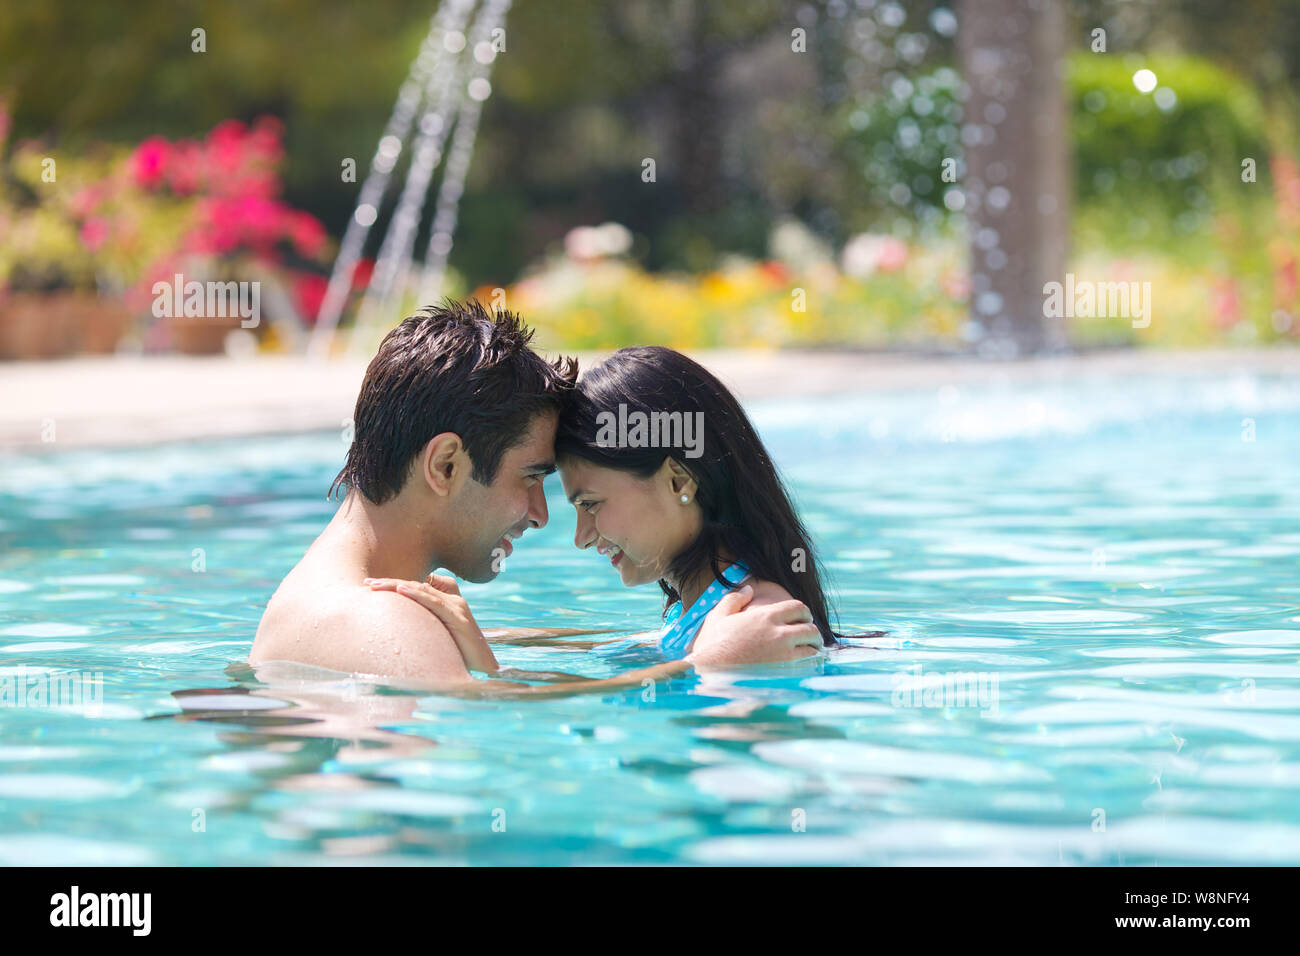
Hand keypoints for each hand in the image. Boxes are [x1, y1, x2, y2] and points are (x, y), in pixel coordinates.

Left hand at [365, 574, 499, 674]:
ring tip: (374, 585)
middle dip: (390, 583)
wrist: (485, 666)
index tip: (372, 586)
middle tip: (367, 583)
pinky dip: (416, 594)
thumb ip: (424, 625)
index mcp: (448, 600)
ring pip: (422, 589)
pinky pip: (433, 601)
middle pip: (416, 584)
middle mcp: (452, 599)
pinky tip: (400, 591)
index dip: (394, 583)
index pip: (418, 585)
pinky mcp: (457, 616)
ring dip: (395, 585)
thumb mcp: (439, 634)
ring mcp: (456, 606)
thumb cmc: (460, 654)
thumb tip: (398, 627)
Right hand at [686, 585, 821, 669]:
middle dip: (813, 632)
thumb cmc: (711, 646)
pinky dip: (809, 667)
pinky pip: (807, 668)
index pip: (799, 608)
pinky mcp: (784, 674)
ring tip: (809, 654)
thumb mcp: (718, 616)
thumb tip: (748, 589)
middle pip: (811, 629)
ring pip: (812, 650)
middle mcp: (779, 634)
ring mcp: (783, 656)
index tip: (803, 619)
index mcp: (765, 617)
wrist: (709, 673)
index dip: (804, 613)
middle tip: (810, 638)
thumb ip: (734, 599)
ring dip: (812, 651)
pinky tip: (804, 669)